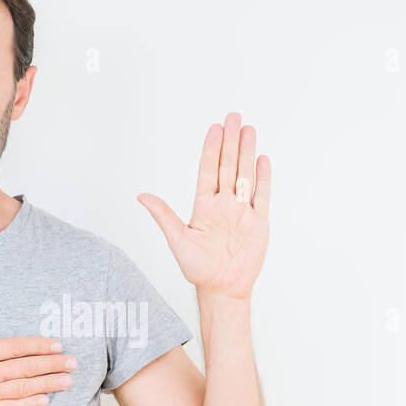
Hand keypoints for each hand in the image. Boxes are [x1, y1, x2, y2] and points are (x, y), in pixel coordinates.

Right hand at [0, 279, 76, 405]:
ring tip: (67, 381)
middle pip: (25, 367)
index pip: (14, 347)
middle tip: (73, 362)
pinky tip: (44, 400)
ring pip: (22, 388)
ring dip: (47, 383)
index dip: (38, 346)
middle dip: (51, 364)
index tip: (56, 345)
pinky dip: (28, 405)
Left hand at [137, 111, 270, 300]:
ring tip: (249, 129)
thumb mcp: (177, 240)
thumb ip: (163, 215)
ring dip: (247, 152)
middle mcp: (223, 204)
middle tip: (234, 117)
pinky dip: (263, 177)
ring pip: (245, 175)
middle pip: (228, 166)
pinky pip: (262, 195)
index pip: (208, 170)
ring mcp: (242, 211)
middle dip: (231, 141)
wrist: (222, 288)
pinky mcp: (258, 222)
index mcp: (203, 206)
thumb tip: (141, 196)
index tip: (215, 128)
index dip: (211, 149)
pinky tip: (262, 159)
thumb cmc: (198, 268)